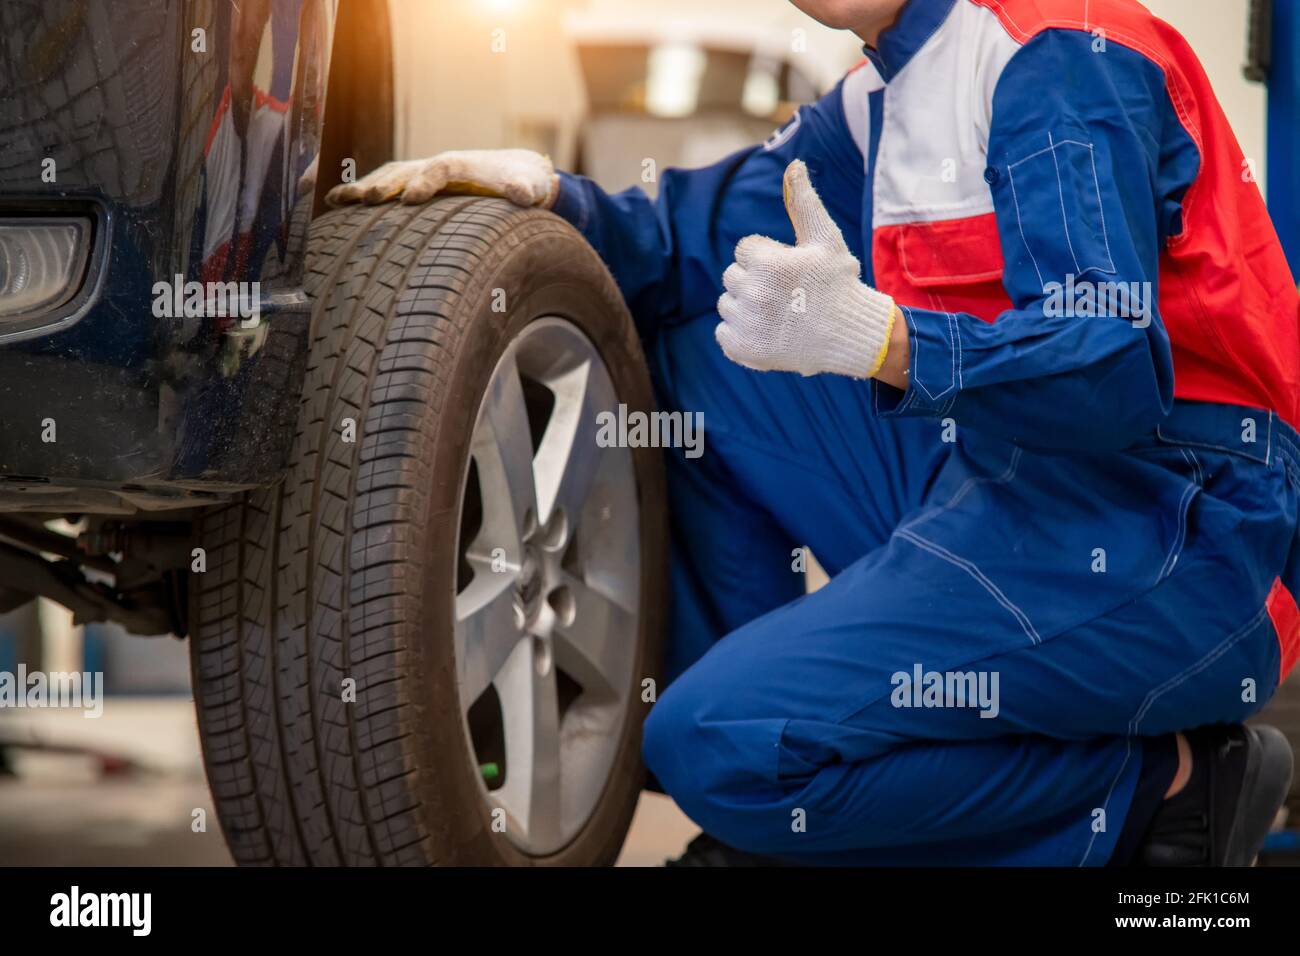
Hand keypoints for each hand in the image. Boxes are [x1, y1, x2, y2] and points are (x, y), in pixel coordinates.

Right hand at [325, 149, 559, 207]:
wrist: (512, 171)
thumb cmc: (521, 182)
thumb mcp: (529, 187)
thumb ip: (525, 189)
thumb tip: (524, 194)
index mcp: (458, 165)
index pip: (439, 170)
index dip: (425, 183)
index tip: (411, 200)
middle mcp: (431, 166)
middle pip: (402, 172)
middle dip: (383, 185)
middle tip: (365, 201)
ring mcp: (416, 176)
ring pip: (382, 178)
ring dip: (359, 188)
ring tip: (332, 200)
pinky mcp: (407, 187)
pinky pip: (376, 187)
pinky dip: (351, 192)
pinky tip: (325, 201)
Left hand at [716, 160, 897, 379]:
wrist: (850, 335)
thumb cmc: (838, 283)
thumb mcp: (824, 238)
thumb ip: (803, 201)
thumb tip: (793, 164)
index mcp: (769, 263)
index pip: (744, 250)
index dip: (767, 258)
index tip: (789, 271)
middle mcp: (754, 293)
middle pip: (733, 276)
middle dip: (755, 280)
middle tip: (786, 293)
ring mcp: (747, 323)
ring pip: (727, 303)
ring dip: (746, 306)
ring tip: (778, 313)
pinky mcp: (743, 349)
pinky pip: (723, 332)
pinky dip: (740, 332)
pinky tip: (767, 331)